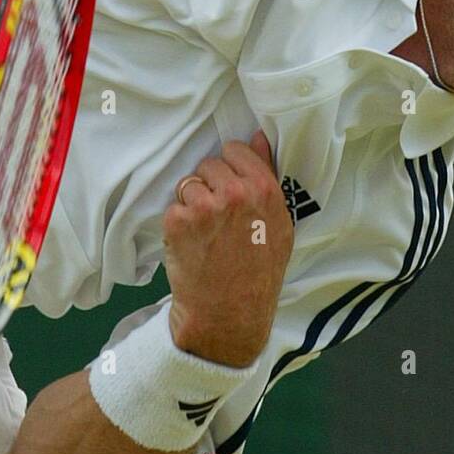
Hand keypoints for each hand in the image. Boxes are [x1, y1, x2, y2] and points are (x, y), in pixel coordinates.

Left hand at [164, 130, 293, 367]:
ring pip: (189, 183)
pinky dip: (177, 224)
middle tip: (218, 218)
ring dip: (192, 203)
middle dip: (210, 185)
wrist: (230, 315)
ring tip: (205, 232)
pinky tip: (191, 244)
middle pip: (210, 164)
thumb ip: (268, 176)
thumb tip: (259, 137)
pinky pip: (173, 206)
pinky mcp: (178, 221)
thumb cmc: (259, 272)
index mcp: (263, 189)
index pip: (236, 150)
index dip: (231, 169)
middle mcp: (234, 193)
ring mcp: (204, 206)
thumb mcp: (279, 224)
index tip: (231, 188)